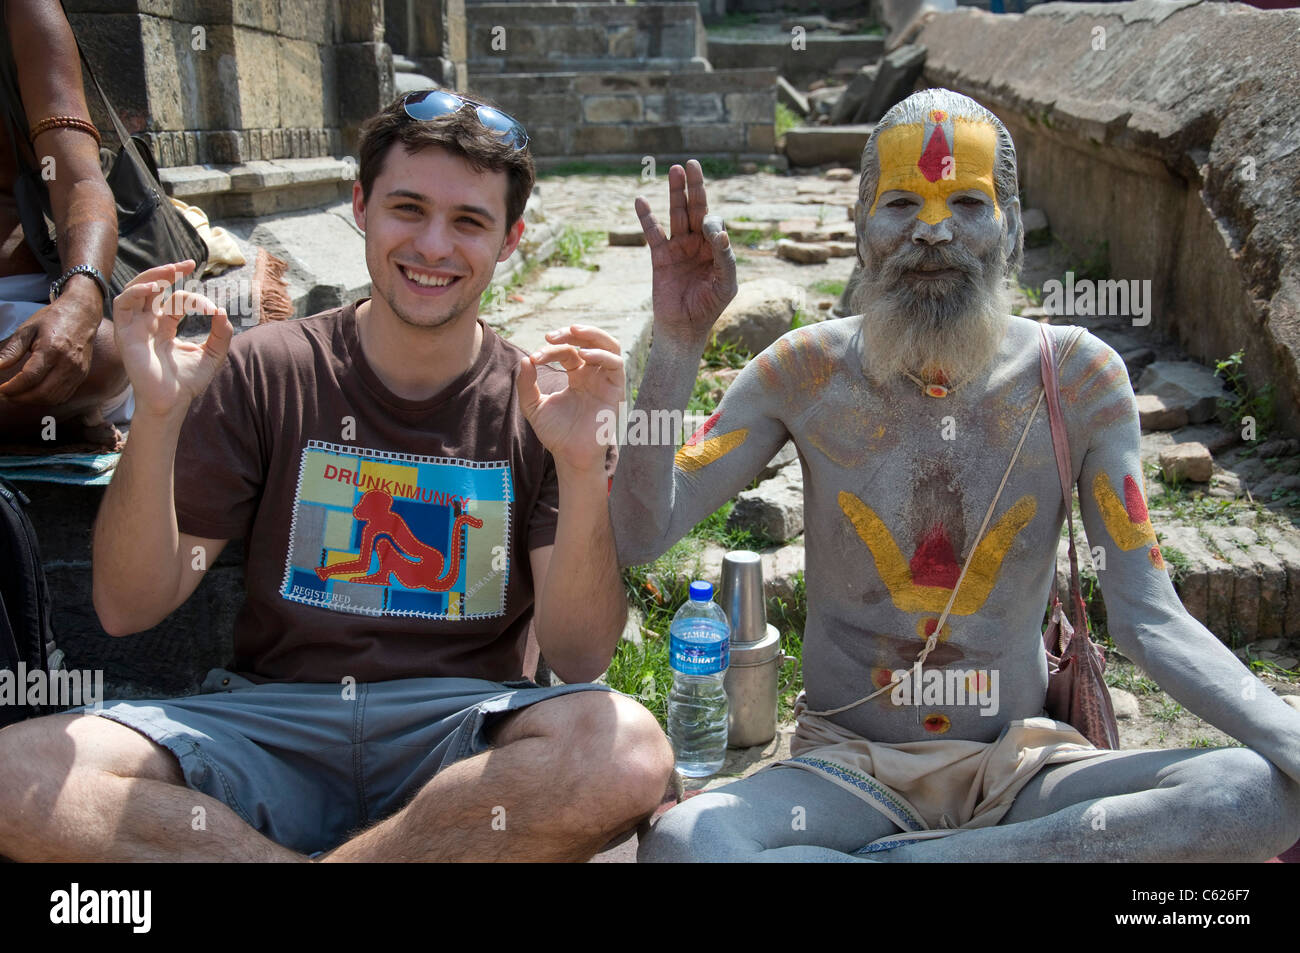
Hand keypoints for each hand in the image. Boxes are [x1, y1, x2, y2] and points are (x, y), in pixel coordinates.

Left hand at [0, 288, 100, 405]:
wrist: (82, 315)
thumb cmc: (53, 319)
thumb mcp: (27, 330)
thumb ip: (11, 351)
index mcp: (52, 349)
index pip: (30, 377)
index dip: (13, 388)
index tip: (1, 389)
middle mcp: (68, 363)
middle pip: (42, 393)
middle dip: (21, 398)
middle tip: (7, 395)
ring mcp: (77, 371)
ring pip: (53, 398)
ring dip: (33, 401)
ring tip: (19, 395)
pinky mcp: (82, 375)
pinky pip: (64, 396)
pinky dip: (48, 399)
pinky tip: (36, 393)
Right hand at [111, 260, 232, 418]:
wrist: (172, 403)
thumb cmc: (188, 383)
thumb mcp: (213, 355)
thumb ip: (221, 335)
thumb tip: (223, 312)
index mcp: (165, 327)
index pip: (176, 301)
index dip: (195, 298)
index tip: (213, 308)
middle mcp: (148, 324)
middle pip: (151, 288)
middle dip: (166, 272)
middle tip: (187, 264)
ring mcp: (135, 327)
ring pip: (135, 291)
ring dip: (150, 277)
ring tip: (170, 272)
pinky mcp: (126, 334)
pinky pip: (122, 304)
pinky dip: (136, 292)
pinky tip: (155, 289)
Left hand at [518, 325, 624, 474]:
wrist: (569, 455)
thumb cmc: (555, 433)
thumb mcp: (533, 406)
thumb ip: (527, 384)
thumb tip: (524, 360)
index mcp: (577, 375)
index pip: (567, 352)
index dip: (551, 350)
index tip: (534, 358)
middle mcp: (593, 375)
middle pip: (589, 342)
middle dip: (571, 334)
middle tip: (551, 336)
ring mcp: (606, 381)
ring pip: (608, 346)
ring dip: (592, 334)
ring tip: (572, 331)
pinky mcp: (616, 390)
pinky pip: (616, 365)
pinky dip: (602, 355)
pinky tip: (584, 355)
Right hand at [634, 159, 737, 345]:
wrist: (683, 329)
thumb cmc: (709, 308)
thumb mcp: (725, 283)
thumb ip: (725, 257)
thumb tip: (718, 231)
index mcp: (716, 249)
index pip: (714, 223)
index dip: (711, 222)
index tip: (707, 233)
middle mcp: (698, 244)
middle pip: (696, 209)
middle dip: (695, 187)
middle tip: (692, 163)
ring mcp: (678, 248)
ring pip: (677, 214)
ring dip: (676, 193)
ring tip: (674, 170)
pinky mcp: (660, 257)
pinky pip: (653, 233)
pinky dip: (646, 217)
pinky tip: (641, 200)